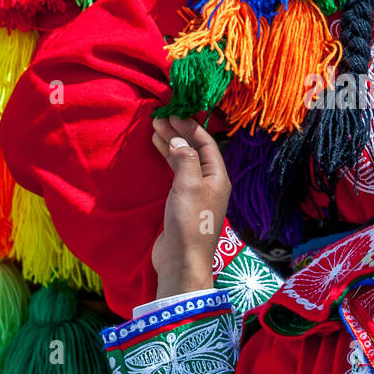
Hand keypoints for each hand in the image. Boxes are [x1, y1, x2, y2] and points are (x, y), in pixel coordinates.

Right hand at [150, 115, 230, 298]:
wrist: (181, 260)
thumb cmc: (190, 221)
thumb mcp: (188, 185)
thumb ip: (185, 158)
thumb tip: (180, 139)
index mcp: (218, 177)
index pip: (207, 143)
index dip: (191, 127)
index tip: (173, 114)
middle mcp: (210, 182)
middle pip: (195, 150)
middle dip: (179, 133)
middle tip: (160, 117)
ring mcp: (196, 192)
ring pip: (184, 160)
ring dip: (171, 144)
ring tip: (155, 128)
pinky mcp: (182, 202)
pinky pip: (176, 173)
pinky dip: (167, 159)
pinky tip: (158, 149)